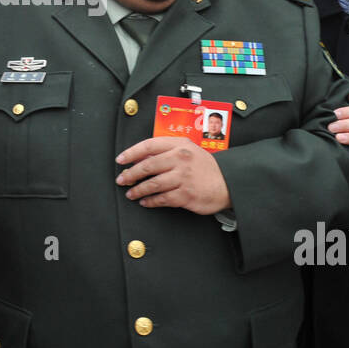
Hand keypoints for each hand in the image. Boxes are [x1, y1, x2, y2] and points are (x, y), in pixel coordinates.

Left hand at [115, 137, 230, 213]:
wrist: (228, 182)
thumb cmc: (205, 166)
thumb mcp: (188, 150)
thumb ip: (167, 150)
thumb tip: (141, 157)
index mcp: (179, 145)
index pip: (149, 145)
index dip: (131, 153)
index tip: (121, 160)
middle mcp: (180, 159)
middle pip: (148, 165)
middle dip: (131, 174)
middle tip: (121, 180)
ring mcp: (183, 177)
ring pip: (153, 184)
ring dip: (138, 190)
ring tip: (131, 194)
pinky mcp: (186, 194)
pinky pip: (162, 199)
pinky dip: (151, 201)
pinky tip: (145, 202)